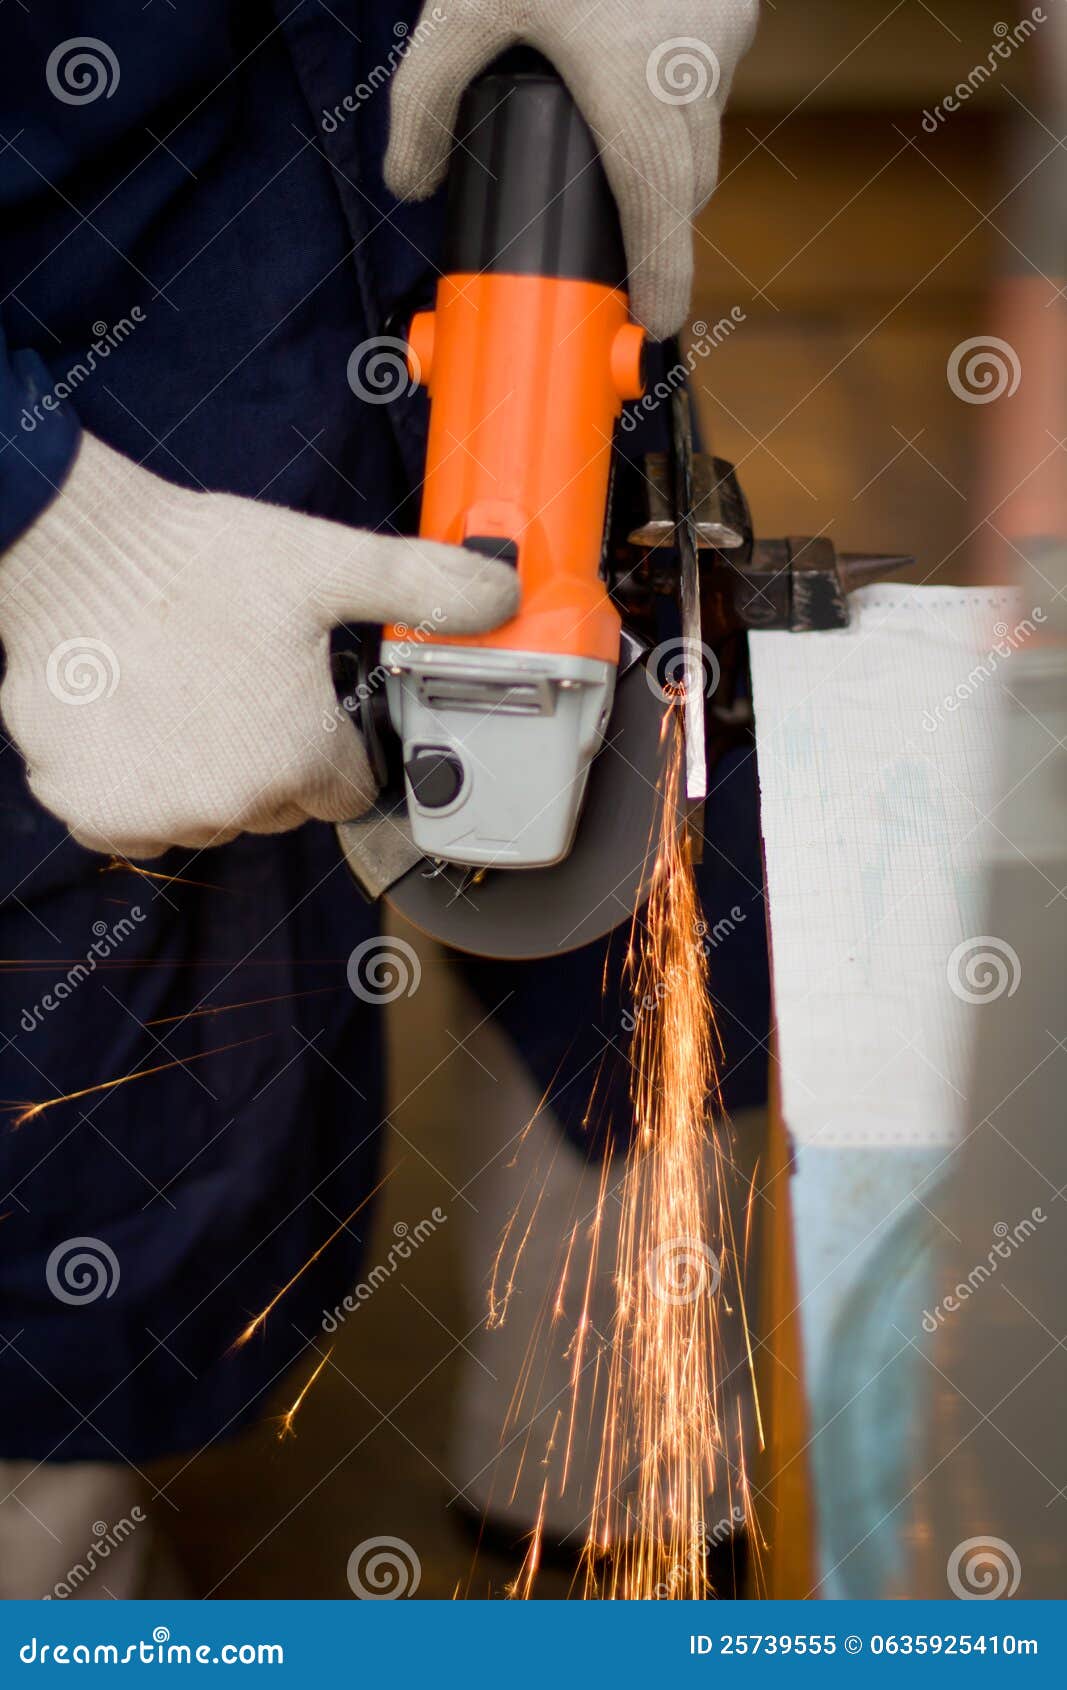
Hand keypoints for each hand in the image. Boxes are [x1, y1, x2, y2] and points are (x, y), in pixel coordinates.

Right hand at [0, 434, 516, 858]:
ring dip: (203, 774)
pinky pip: (135, 823)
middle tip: (239, 683)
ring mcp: (161, 812)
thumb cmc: (198, 558)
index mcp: (300, 755)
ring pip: (208, 816)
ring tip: (183, 692)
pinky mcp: (94, 811)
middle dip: (271, 759)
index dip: (334, 746)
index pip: (346, 791)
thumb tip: (503, 594)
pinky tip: (134, 720)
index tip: (306, 705)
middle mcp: (235, 800)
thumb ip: (423, 587)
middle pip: (277, 806)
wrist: (77, 551)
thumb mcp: (328, 564)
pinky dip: (134, 787)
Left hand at [385, 0, 758, 339]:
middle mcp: (697, 71)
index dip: (664, 281)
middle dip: (655, 225)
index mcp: (641, 95)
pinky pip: (708, 74)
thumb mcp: (461, 7)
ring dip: (664, 159)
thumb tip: (407, 183)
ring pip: (700, 128)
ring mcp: (724, 29)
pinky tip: (630, 79)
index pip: (662, 219)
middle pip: (685, 183)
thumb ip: (423, 104)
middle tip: (614, 253)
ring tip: (612, 165)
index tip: (659, 325)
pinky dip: (677, 100)